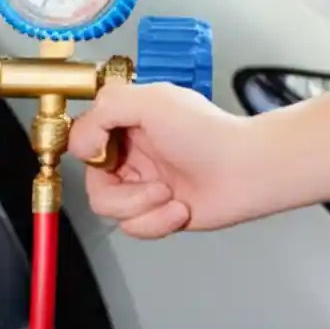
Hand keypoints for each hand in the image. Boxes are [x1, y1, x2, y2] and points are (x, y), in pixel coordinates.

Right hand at [68, 82, 256, 238]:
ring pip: (109, 208)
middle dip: (119, 190)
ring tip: (169, 195)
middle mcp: (133, 153)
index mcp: (128, 121)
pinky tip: (180, 207)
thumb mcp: (152, 101)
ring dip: (140, 206)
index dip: (88, 150)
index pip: (83, 138)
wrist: (247, 172)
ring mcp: (144, 184)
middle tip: (151, 183)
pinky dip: (157, 221)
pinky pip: (133, 227)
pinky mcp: (157, 212)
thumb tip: (83, 142)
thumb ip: (106, 109)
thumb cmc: (210, 133)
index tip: (103, 153)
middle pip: (92, 181)